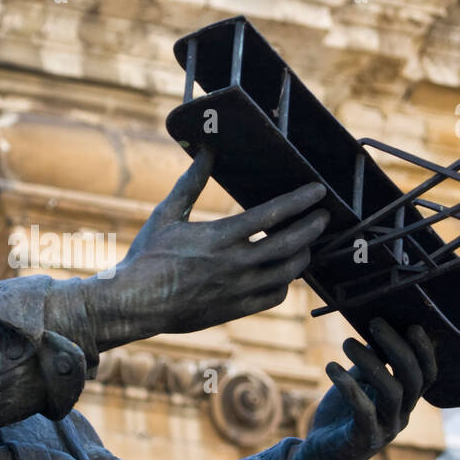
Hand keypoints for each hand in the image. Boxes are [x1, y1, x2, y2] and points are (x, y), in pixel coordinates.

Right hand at [82, 149, 328, 350]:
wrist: (135, 304)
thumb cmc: (147, 257)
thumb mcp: (166, 215)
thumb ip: (191, 183)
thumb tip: (205, 150)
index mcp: (218, 238)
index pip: (270, 216)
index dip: (298, 201)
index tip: (317, 191)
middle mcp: (233, 265)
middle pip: (288, 245)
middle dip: (312, 228)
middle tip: (324, 216)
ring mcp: (237, 290)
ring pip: (287, 273)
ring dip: (303, 255)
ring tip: (307, 242)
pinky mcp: (235, 309)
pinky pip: (273, 296)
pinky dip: (285, 282)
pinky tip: (282, 272)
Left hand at [287, 319, 437, 459]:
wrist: (320, 457)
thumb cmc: (341, 416)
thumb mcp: (359, 384)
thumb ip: (373, 362)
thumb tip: (380, 331)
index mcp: (405, 400)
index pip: (427, 374)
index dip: (424, 350)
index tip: (412, 324)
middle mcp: (401, 415)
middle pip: (413, 379)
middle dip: (397, 347)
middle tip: (375, 323)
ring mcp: (386, 429)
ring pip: (392, 392)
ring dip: (370, 362)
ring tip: (346, 342)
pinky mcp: (364, 439)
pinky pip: (364, 411)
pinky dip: (348, 386)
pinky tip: (331, 367)